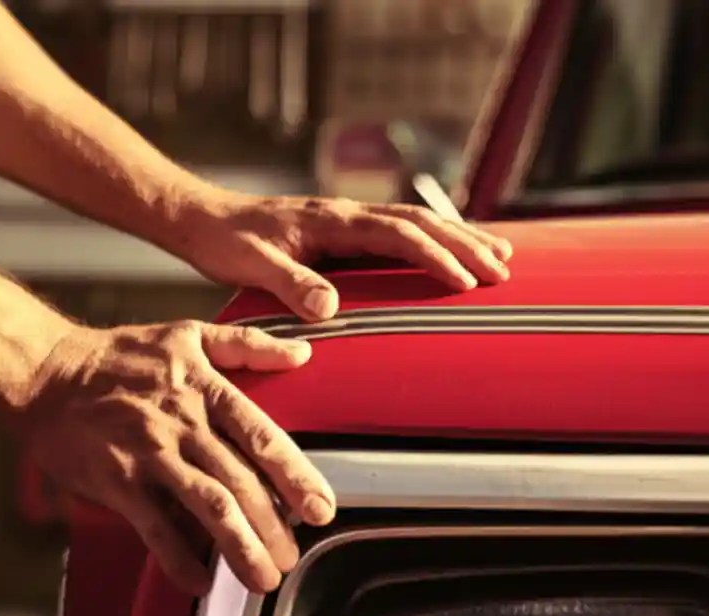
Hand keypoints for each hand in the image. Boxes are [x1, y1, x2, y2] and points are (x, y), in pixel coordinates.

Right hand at [21, 320, 333, 594]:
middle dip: (273, 525)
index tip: (322, 508)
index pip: (261, 436)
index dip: (295, 474)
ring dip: (239, 547)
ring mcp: (149, 454)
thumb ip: (250, 345)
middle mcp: (182, 422)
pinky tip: (199, 582)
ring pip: (205, 505)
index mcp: (206, 388)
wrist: (46, 372)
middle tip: (293, 557)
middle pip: (239, 480)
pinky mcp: (116, 481)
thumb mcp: (190, 334)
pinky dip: (177, 558)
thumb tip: (303, 352)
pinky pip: (153, 527)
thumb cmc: (121, 355)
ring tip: (263, 578)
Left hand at [166, 193, 513, 320]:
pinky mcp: (346, 230)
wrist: (204, 218)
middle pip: (421, 222)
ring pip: (417, 221)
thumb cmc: (226, 241)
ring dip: (460, 237)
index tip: (465, 282)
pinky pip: (401, 231)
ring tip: (501, 256)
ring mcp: (349, 219)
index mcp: (332, 220)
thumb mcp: (250, 265)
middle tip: (504, 269)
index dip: (434, 257)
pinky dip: (435, 239)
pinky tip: (453, 252)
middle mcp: (348, 213)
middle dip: (465, 244)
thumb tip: (330, 308)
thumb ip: (291, 284)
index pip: (397, 234)